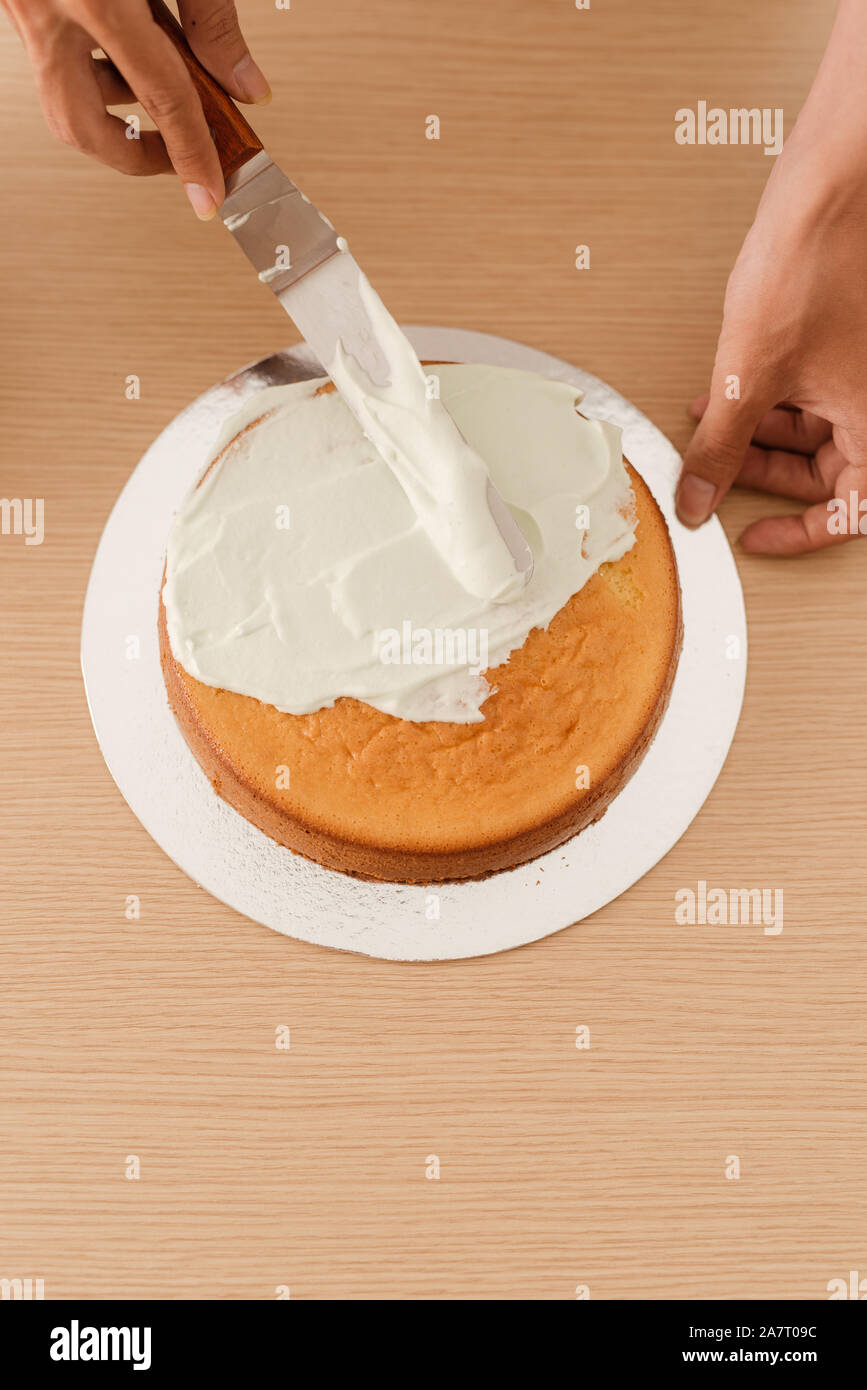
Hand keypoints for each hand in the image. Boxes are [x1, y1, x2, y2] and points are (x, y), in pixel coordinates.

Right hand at [2, 0, 269, 218]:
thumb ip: (212, 20)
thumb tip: (246, 87)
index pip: (159, 96)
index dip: (193, 153)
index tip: (212, 194)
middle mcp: (41, 5)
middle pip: (82, 126)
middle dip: (135, 155)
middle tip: (177, 158)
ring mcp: (21, 5)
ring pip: (61, 98)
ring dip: (115, 110)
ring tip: (162, 93)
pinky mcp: (19, 0)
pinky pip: (54, 60)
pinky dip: (94, 71)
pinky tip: (130, 51)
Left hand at [676, 0, 866, 554]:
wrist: (834, 179)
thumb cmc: (810, 263)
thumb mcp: (749, 374)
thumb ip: (723, 449)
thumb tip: (698, 502)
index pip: (853, 510)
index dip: (801, 532)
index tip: (754, 536)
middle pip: (832, 468)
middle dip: (768, 469)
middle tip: (719, 467)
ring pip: (821, 427)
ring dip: (764, 429)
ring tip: (714, 417)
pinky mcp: (852, 338)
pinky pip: (819, 388)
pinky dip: (776, 394)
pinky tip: (732, 385)